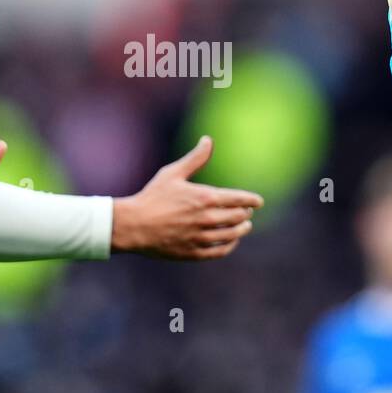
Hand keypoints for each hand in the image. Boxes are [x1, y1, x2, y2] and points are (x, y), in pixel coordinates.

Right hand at [111, 136, 263, 259]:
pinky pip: (220, 251)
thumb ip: (195, 158)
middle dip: (246, 214)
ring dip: (242, 230)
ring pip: (232, 235)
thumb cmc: (152, 197)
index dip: (252, 200)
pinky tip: (230, 241)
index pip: (239, 200)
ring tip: (244, 226)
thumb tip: (208, 140)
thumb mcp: (173, 173)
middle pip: (238, 217)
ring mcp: (200, 237)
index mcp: (205, 198)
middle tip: (247, 212)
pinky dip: (230, 245)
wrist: (134, 225)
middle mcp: (206, 218)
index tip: (258, 202)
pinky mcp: (193, 252)